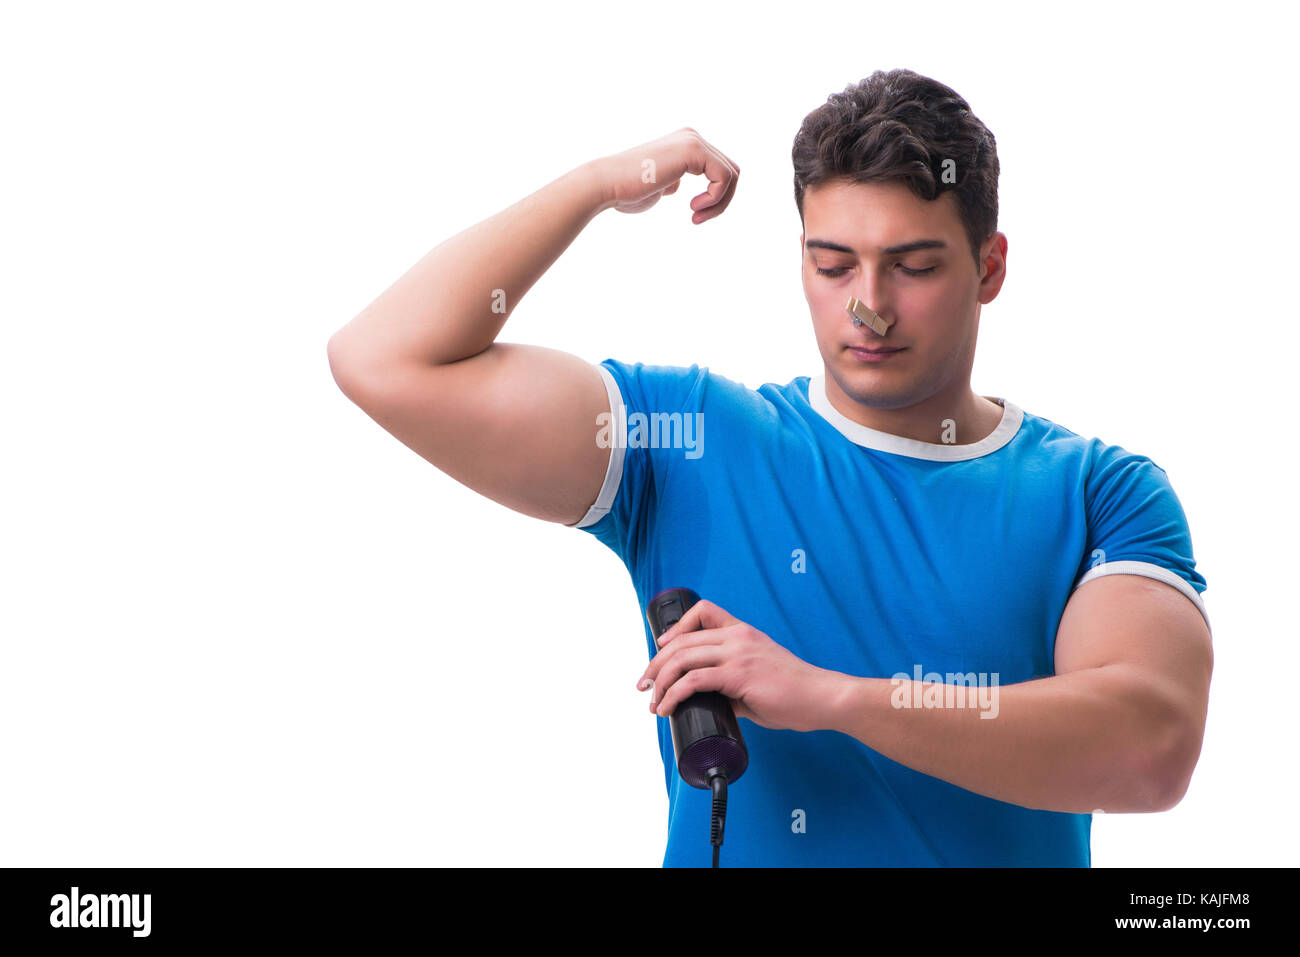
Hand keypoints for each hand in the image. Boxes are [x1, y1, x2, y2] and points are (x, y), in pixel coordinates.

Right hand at [592, 128, 739, 222]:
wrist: (605, 185)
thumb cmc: (625, 191)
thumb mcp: (657, 186)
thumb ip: (671, 181)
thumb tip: (677, 184)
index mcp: (684, 144)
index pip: (719, 170)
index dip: (716, 197)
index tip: (694, 216)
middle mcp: (691, 137)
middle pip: (731, 171)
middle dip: (722, 200)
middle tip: (697, 218)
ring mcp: (693, 140)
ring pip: (732, 175)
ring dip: (720, 203)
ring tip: (696, 215)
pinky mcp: (692, 150)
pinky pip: (724, 177)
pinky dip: (716, 198)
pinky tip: (694, 207)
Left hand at [635, 599, 841, 733]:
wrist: (821, 698)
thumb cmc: (794, 693)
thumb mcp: (756, 680)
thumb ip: (732, 684)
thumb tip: (708, 701)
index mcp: (743, 631)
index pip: (702, 611)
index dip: (676, 628)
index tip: (661, 650)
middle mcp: (738, 636)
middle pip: (682, 640)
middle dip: (656, 664)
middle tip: (645, 684)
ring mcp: (738, 653)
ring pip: (682, 658)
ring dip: (660, 682)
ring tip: (653, 702)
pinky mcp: (738, 674)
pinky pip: (693, 680)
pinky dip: (674, 694)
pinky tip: (668, 708)